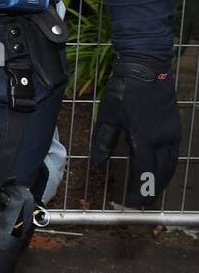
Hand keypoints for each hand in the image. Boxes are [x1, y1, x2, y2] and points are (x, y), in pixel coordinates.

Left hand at [90, 55, 181, 206]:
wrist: (147, 69)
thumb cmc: (125, 91)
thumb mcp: (107, 116)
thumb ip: (103, 141)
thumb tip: (98, 163)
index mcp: (144, 137)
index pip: (143, 171)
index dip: (139, 190)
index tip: (133, 203)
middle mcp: (162, 139)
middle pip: (161, 173)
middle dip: (152, 191)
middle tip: (143, 203)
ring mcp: (172, 134)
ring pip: (170, 165)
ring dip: (161, 181)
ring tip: (151, 192)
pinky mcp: (175, 128)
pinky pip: (173, 155)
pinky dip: (166, 167)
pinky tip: (158, 170)